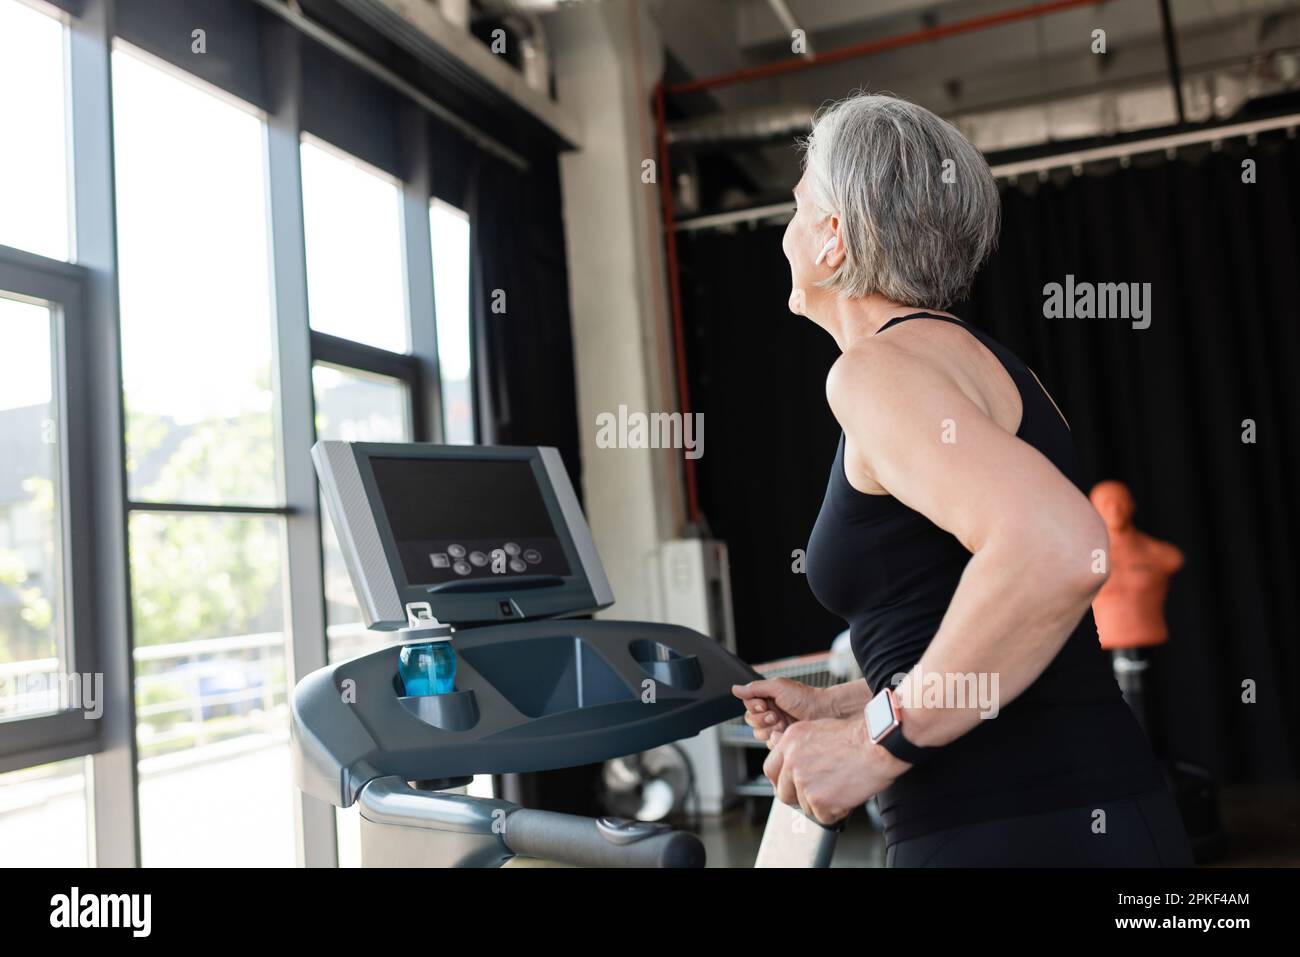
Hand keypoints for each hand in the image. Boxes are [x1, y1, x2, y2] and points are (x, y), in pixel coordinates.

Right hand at [732, 678, 830, 744]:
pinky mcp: (783, 740)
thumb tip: (735, 689)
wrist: (824, 713)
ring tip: (782, 723)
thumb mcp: (778, 686)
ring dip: (769, 729)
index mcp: (768, 698)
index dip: (754, 707)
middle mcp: (770, 712)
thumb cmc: (805, 697)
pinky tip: (785, 733)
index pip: (748, 705)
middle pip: (751, 721)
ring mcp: (777, 727)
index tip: (764, 704)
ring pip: (759, 734)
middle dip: (762, 719)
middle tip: (776, 715)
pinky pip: (769, 745)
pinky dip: (776, 739)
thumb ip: (755, 688)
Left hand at [762, 716, 908, 825]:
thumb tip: (778, 746)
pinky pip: (822, 816)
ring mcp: (804, 782)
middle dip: (798, 798)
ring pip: (805, 806)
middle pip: (783, 793)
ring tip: (840, 788)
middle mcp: (792, 761)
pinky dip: (835, 812)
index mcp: (790, 741)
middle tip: (816, 796)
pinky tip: (847, 796)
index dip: (780, 781)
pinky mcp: (819, 800)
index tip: (789, 786)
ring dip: (822, 804)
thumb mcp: (818, 728)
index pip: (770, 769)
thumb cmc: (857, 736)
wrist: (879, 744)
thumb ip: (797, 743)